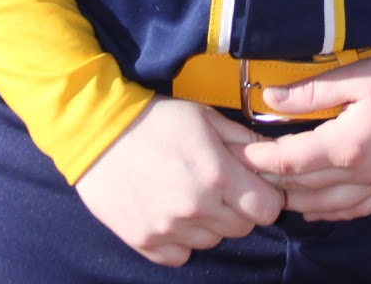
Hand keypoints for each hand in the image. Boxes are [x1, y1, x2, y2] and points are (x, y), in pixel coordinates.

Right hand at [75, 97, 284, 265]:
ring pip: (212, 241)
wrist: (99, 134)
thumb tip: (271, 154)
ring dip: (208, 222)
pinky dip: (181, 238)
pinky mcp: (147, 243)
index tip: (253, 185)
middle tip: (218, 184)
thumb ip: (243, 140)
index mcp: (218, 174)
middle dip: (238, 207)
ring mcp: (171, 230)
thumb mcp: (205, 117)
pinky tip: (170, 210)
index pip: (268, 209)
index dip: (266, 196)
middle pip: (242, 228)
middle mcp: (198, 208)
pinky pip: (181, 254)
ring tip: (189, 192)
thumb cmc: (155, 120)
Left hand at [239, 49, 370, 221]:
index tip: (239, 153)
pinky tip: (314, 207)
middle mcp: (360, 175)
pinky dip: (327, 212)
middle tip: (246, 172)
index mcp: (347, 145)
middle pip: (303, 188)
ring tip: (271, 189)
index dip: (261, 159)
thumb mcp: (357, 75)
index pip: (291, 161)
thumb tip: (271, 98)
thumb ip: (312, 91)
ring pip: (325, 207)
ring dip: (295, 200)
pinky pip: (353, 212)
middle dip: (271, 182)